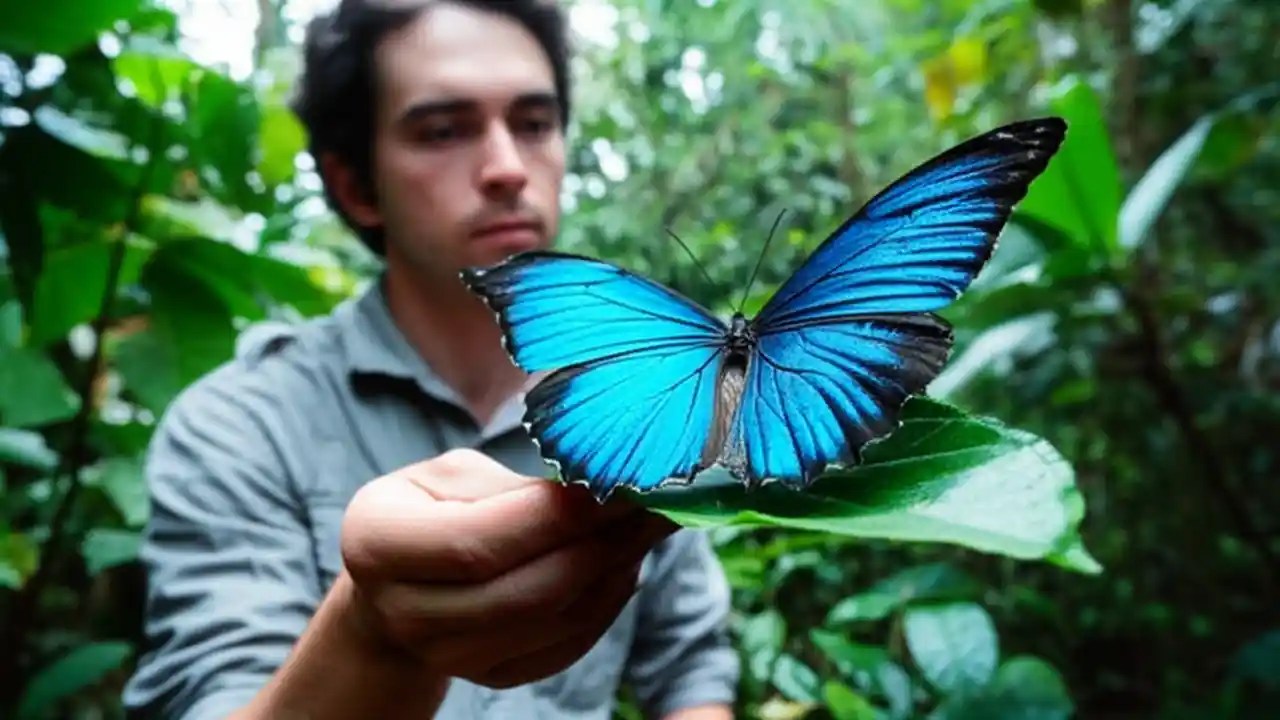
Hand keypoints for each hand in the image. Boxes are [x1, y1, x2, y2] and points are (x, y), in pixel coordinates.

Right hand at [338, 448, 676, 688]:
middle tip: (655, 502)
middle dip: (601, 545)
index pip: (478, 542)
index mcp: (377, 542)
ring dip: (615, 571)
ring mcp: (448, 656)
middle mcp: (405, 612)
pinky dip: (607, 603)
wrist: (399, 582)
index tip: (614, 483)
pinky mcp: (491, 678)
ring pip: (555, 622)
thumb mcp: (451, 476)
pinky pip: (567, 647)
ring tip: (648, 525)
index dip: (554, 518)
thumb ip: (515, 488)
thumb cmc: (428, 509)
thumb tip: (598, 489)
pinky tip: (625, 561)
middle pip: (525, 593)